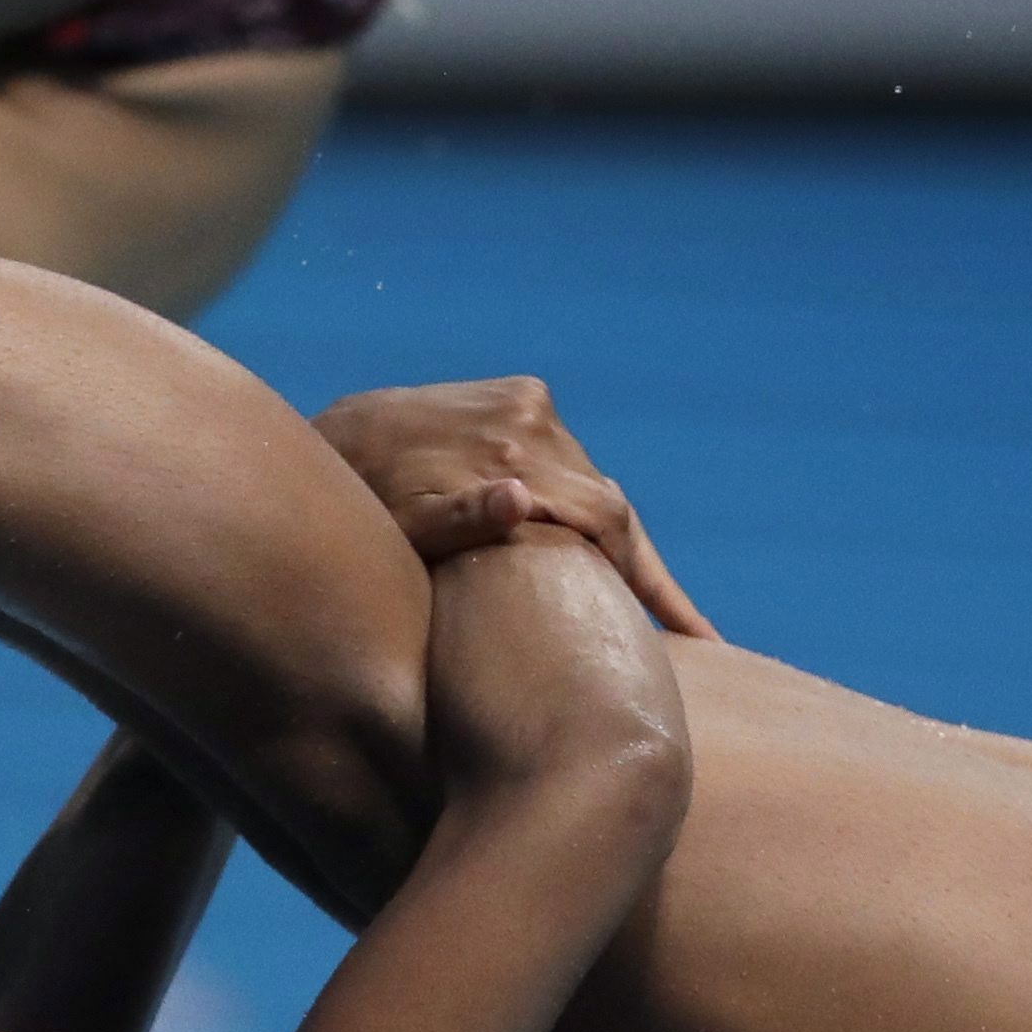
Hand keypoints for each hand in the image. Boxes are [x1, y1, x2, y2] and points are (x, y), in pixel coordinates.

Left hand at [311, 377, 715, 637]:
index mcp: (512, 453)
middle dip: (638, 569)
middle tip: (684, 636)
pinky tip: (607, 549)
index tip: (690, 636)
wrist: (341, 434)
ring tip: (648, 605)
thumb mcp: (403, 525)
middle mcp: (530, 416)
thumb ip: (457, 519)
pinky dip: (586, 503)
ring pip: (592, 483)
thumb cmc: (366, 502)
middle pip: (608, 504)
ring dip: (609, 539)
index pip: (605, 520)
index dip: (650, 581)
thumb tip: (518, 501)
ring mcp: (528, 401)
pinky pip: (570, 458)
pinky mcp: (521, 394)